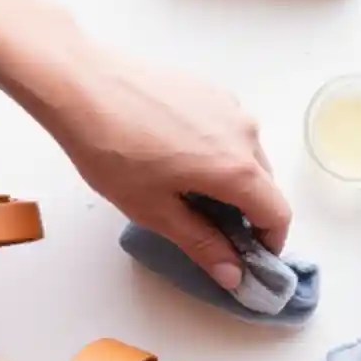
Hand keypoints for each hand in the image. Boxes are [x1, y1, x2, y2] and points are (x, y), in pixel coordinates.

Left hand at [36, 44, 291, 289]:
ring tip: (189, 191)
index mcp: (238, 169)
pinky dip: (219, 152)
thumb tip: (233, 276)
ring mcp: (229, 106)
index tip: (246, 259)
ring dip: (233, 181)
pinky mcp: (210, 90)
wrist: (81, 84)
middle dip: (248, 214)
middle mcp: (245, 134)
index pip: (278, 215)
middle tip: (211, 231)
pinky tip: (178, 156)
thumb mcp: (155, 210)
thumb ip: (202, 244)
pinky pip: (230, 131)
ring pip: (249, 156)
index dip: (269, 244)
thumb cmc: (113, 150)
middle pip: (266, 186)